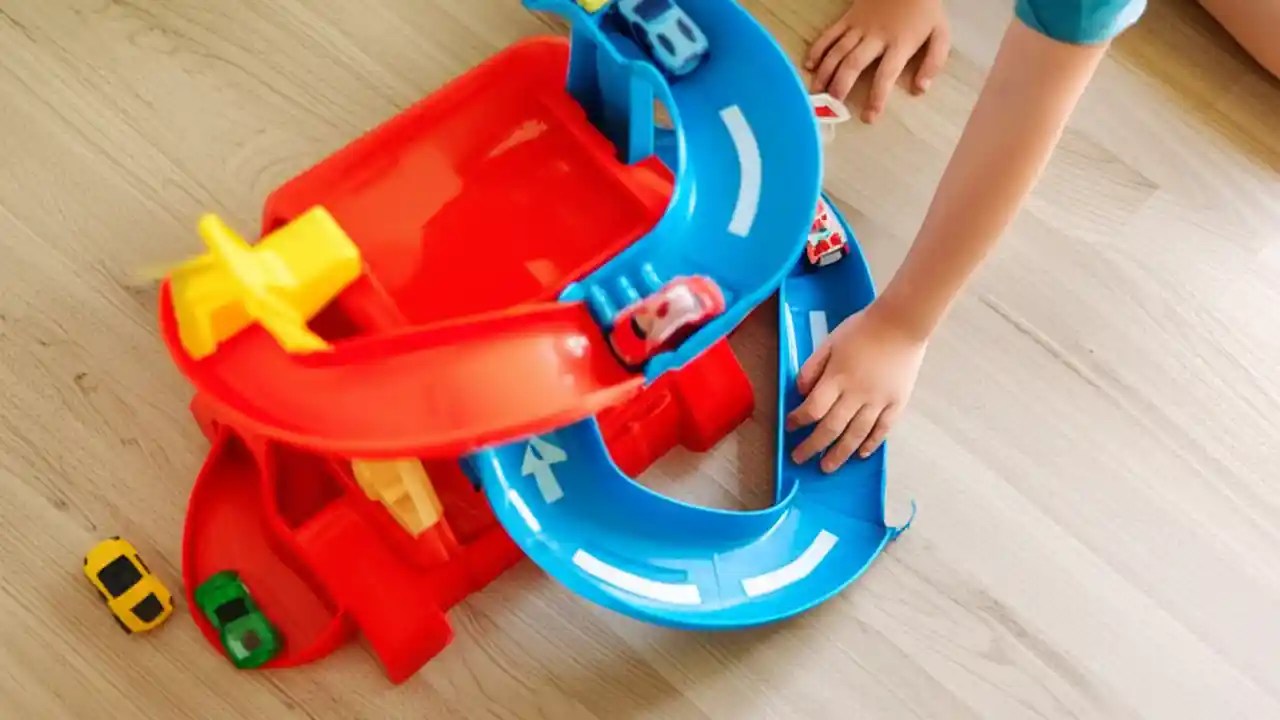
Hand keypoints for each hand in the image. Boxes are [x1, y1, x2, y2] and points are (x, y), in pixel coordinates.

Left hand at [786, 303, 926, 472]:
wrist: (901, 323)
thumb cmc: (862, 330)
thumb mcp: (829, 342)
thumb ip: (812, 367)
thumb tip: (800, 392)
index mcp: (837, 378)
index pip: (813, 408)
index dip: (799, 421)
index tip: (791, 427)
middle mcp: (857, 394)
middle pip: (831, 428)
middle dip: (813, 446)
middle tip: (800, 459)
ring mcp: (879, 401)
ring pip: (856, 435)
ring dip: (840, 453)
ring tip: (827, 466)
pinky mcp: (897, 403)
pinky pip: (883, 429)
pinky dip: (871, 444)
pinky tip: (861, 455)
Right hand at [805, 0, 950, 121]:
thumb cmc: (925, 8)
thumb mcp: (941, 33)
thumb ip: (933, 62)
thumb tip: (920, 89)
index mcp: (900, 43)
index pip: (886, 75)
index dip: (877, 97)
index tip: (869, 117)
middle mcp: (876, 37)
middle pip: (854, 64)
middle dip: (841, 86)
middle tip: (832, 106)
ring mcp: (859, 26)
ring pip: (838, 51)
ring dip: (825, 73)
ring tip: (817, 92)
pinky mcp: (848, 17)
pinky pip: (830, 34)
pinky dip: (818, 49)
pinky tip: (809, 65)